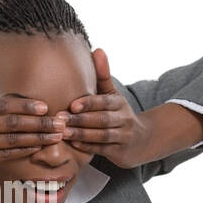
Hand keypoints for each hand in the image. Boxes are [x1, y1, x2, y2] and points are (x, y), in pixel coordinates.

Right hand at [0, 65, 67, 188]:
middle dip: (40, 121)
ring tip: (57, 136)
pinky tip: (37, 150)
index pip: (2, 104)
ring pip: (12, 139)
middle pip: (12, 121)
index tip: (44, 106)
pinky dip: (22, 152)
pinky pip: (3, 156)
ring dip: (38, 137)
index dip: (25, 105)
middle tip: (61, 122)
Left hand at [64, 48, 152, 167]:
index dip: (89, 103)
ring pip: (102, 136)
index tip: (72, 105)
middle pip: (102, 119)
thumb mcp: (113, 95)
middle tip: (60, 119)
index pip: (105, 102)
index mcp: (120, 103)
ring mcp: (123, 137)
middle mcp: (124, 119)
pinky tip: (73, 143)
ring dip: (82, 134)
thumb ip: (103, 75)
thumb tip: (97, 50)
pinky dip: (88, 146)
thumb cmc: (119, 114)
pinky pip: (102, 149)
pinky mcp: (119, 153)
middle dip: (81, 120)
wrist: (143, 140)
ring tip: (63, 132)